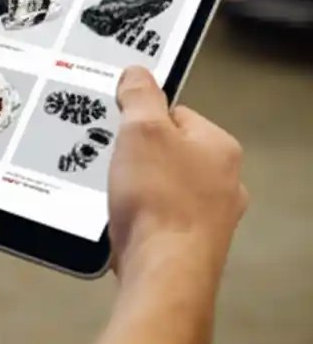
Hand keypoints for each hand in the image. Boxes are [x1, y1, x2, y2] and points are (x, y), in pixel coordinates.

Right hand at [108, 66, 248, 281]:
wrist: (164, 268)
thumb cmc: (162, 203)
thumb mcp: (141, 129)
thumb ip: (139, 96)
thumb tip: (138, 75)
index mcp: (219, 147)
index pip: (176, 113)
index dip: (141, 119)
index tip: (123, 127)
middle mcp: (222, 182)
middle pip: (168, 152)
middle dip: (138, 158)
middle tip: (120, 165)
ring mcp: (208, 215)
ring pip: (161, 187)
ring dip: (137, 190)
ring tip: (123, 197)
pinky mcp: (187, 242)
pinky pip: (156, 218)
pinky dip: (138, 218)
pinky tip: (127, 221)